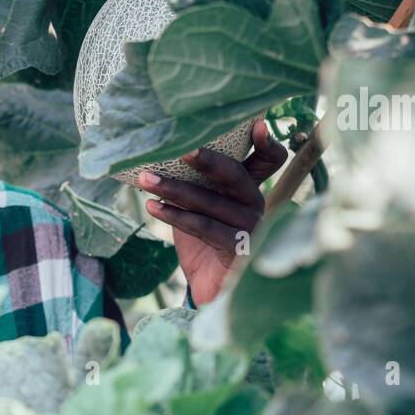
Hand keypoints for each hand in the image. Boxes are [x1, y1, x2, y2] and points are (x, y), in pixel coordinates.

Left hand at [136, 121, 287, 304]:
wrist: (212, 290)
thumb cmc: (204, 243)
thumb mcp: (198, 208)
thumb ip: (191, 184)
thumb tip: (155, 158)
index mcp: (248, 189)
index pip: (269, 160)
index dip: (266, 143)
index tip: (256, 124)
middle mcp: (255, 205)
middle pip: (236, 176)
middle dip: (208, 160)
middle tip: (179, 148)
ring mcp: (250, 228)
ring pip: (212, 202)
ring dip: (175, 189)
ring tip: (145, 179)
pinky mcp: (238, 250)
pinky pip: (204, 227)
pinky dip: (175, 216)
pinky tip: (153, 207)